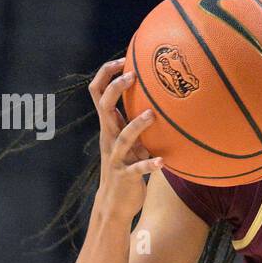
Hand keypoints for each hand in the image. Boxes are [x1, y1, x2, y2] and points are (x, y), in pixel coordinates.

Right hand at [88, 58, 162, 219]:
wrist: (115, 202)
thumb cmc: (128, 167)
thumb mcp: (132, 142)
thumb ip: (138, 123)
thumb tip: (162, 101)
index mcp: (109, 127)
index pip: (99, 94)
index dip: (106, 74)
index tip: (123, 60)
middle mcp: (109, 138)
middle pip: (104, 107)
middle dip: (116, 89)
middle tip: (133, 76)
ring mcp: (116, 157)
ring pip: (122, 137)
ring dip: (136, 126)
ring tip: (152, 115)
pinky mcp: (125, 176)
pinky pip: (136, 169)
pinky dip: (148, 165)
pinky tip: (162, 163)